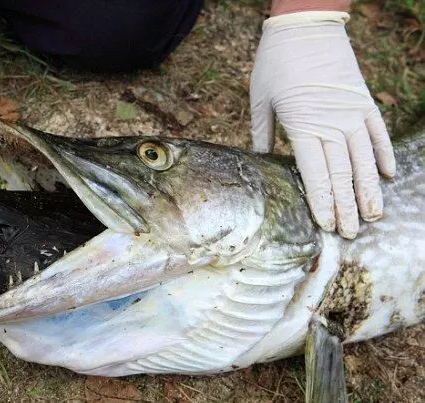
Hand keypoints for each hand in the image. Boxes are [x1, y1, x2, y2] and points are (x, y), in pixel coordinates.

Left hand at [250, 11, 395, 238]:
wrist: (305, 25)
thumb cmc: (276, 62)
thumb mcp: (260, 99)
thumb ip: (261, 133)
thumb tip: (257, 159)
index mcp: (303, 127)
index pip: (315, 175)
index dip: (322, 202)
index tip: (327, 225)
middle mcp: (331, 124)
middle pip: (342, 174)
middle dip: (347, 207)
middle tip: (352, 234)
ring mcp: (352, 113)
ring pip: (365, 160)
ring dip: (370, 190)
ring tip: (374, 215)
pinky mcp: (364, 101)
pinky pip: (377, 133)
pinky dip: (383, 154)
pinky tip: (388, 175)